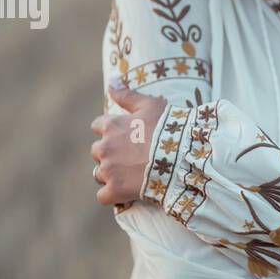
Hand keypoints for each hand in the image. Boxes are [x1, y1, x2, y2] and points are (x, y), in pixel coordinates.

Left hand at [91, 82, 166, 205]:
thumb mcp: (150, 105)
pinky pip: (103, 196)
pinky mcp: (115, 190)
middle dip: (110, 154)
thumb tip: (111, 82)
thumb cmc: (168, 128)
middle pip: (97, 151)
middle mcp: (104, 147)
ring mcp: (109, 170)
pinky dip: (112, 195)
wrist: (181, 157)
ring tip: (131, 175)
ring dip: (110, 174)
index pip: (97, 126)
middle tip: (132, 157)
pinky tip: (125, 193)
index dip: (111, 131)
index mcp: (111, 125)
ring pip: (99, 173)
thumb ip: (126, 95)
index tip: (125, 137)